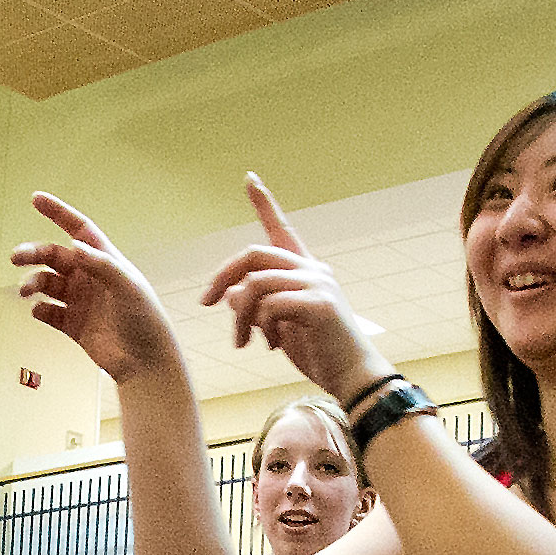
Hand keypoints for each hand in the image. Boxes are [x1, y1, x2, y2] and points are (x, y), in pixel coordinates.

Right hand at [10, 195, 183, 382]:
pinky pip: (49, 313)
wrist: (145, 362)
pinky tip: (39, 312)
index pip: (78, 228)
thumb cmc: (144, 319)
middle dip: (33, 254)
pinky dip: (40, 311)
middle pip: (54, 256)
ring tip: (26, 291)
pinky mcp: (73, 325)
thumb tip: (73, 245)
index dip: (58, 212)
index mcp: (104, 260)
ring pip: (47, 284)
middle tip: (15, 257)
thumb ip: (100, 264)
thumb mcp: (127, 285)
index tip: (36, 200)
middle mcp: (89, 278)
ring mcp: (80, 301)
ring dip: (33, 283)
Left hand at [198, 176, 389, 404]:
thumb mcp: (276, 326)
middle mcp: (313, 269)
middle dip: (222, 276)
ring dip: (239, 317)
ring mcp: (318, 284)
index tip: (249, 178)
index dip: (264, 204)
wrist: (349, 375)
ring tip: (241, 342)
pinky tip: (271, 345)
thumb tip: (231, 294)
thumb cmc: (316, 351)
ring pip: (256, 284)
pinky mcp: (319, 304)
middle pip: (253, 255)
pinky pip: (270, 305)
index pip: (281, 230)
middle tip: (206, 302)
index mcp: (305, 270)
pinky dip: (262, 327)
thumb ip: (255, 306)